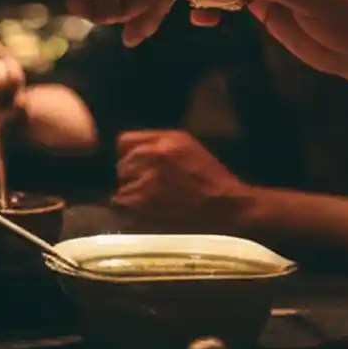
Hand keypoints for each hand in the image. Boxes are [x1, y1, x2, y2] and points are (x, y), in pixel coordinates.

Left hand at [113, 130, 253, 231]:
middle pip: (122, 164)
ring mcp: (148, 180)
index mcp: (167, 140)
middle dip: (130, 175)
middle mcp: (155, 156)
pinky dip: (130, 207)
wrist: (225, 205)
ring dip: (131, 192)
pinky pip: (122, 202)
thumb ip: (160, 143)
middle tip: (145, 185)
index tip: (133, 163)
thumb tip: (133, 150)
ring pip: (122, 185)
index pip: (125, 140)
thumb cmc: (210, 176)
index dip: (127, 153)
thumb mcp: (189, 147)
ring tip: (149, 198)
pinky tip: (146, 209)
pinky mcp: (145, 203)